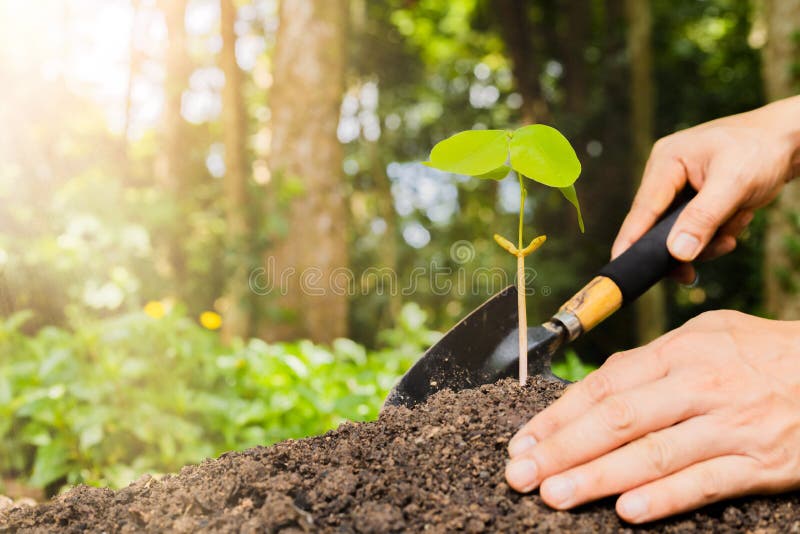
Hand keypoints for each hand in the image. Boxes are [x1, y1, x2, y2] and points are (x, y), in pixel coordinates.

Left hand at [504, 310, 799, 522]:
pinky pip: (704, 482)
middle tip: (521, 473)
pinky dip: (665, 497)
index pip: (605, 385)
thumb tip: (600, 383)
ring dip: (598, 476)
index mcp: (680, 351)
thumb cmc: (765, 353)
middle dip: (562, 449)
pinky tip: (627, 510)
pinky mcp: (760, 461)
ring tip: (555, 495)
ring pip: (652, 453)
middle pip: (618, 419)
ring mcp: (730, 424)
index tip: (524, 440)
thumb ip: (654, 360)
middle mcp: (699, 385)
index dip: (559, 415)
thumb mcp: (708, 336)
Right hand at [612, 96, 799, 282]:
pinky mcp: (695, 197)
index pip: (642, 209)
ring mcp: (680, 186)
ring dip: (709, 238)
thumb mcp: (734, 184)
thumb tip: (676, 252)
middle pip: (660, 225)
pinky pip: (696, 228)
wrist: (791, 139)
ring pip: (680, 232)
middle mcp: (666, 174)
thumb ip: (702, 218)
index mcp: (666, 162)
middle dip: (688, 242)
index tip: (619, 264)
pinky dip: (717, 231)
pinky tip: (737, 219)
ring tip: (735, 227)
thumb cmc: (762, 150)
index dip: (630, 240)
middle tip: (706, 260)